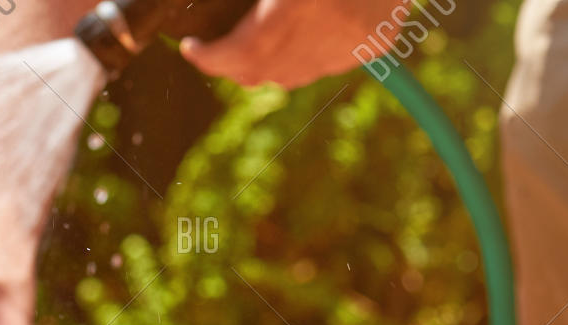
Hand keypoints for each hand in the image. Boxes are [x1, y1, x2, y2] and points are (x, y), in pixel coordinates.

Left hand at [181, 0, 395, 89]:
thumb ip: (254, 4)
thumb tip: (227, 23)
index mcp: (290, 14)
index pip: (235, 58)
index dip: (207, 58)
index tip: (191, 48)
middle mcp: (322, 37)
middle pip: (262, 74)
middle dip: (237, 63)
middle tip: (222, 46)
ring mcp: (352, 46)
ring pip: (295, 75)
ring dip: (274, 61)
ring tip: (269, 33)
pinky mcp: (376, 44)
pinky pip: (330, 62)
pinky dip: (313, 52)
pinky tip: (311, 27)